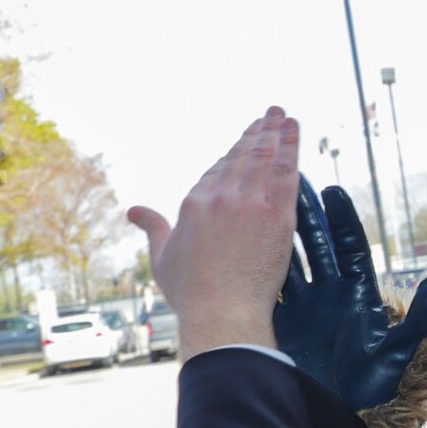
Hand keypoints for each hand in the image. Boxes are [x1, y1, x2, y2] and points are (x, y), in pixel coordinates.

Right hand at [129, 107, 299, 356]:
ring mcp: (250, 205)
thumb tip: (132, 210)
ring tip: (283, 115)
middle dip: (256, 132)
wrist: (221, 312)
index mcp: (194, 204)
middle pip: (241, 157)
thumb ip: (153, 228)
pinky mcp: (278, 217)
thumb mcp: (162, 257)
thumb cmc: (191, 293)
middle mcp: (221, 198)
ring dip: (275, 132)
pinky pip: (286, 174)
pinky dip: (290, 149)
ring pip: (264, 158)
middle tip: (269, 115)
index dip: (234, 156)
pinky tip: (294, 133)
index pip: (218, 171)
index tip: (245, 144)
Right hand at [274, 180, 426, 413]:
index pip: (350, 246)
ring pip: (287, 260)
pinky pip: (265, 288)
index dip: (341, 219)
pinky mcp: (280, 321)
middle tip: (288, 179)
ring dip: (274, 232)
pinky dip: (253, 268)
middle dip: (303, 212)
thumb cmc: (374, 388)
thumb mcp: (396, 355)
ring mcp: (303, 305)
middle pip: (315, 243)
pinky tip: (237, 245)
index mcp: (359, 294)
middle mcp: (330, 293)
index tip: (331, 192)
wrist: (342, 417)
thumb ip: (414, 322)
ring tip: (257, 199)